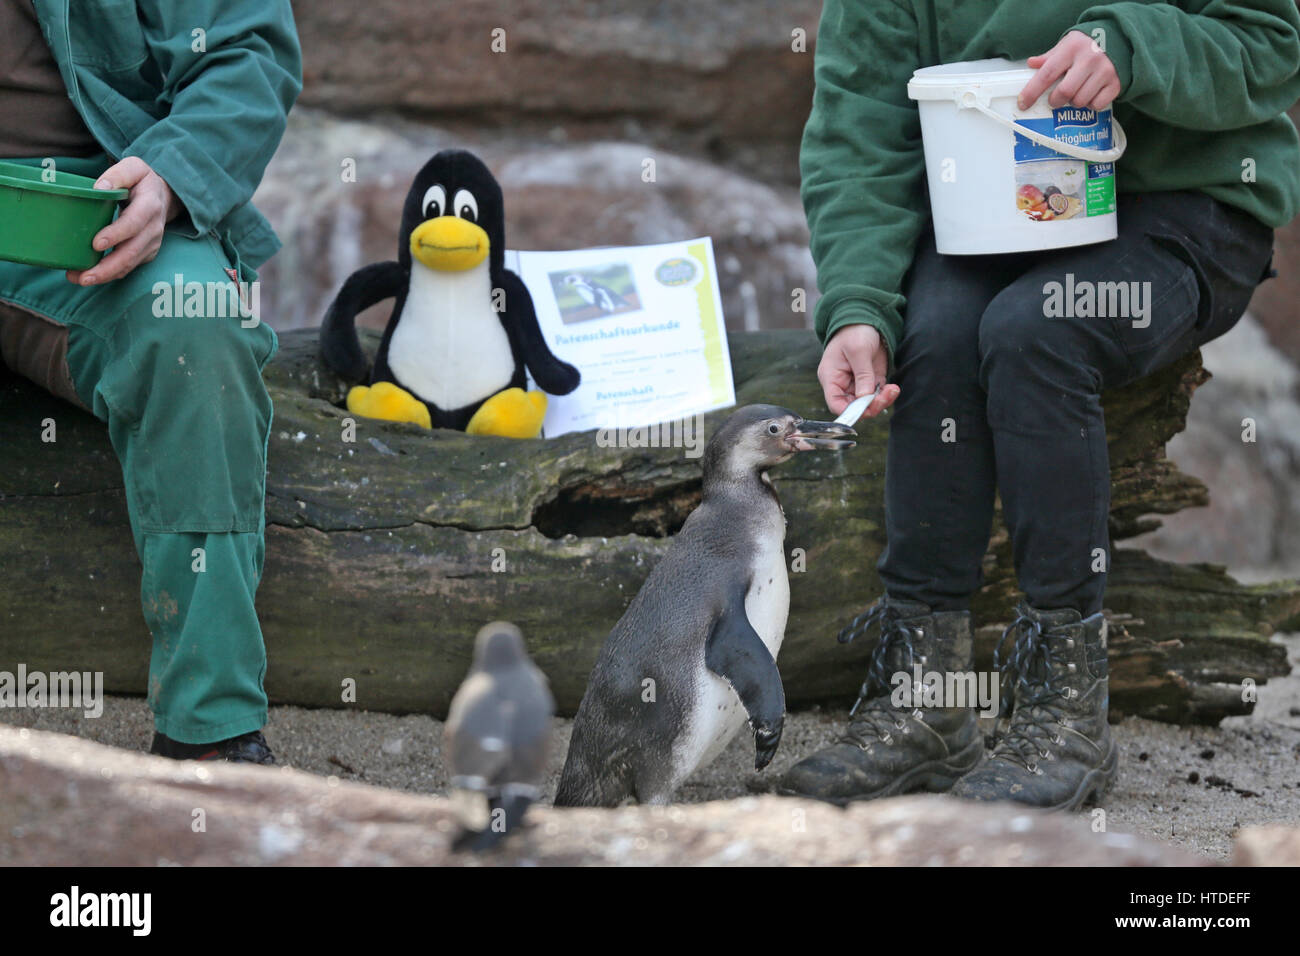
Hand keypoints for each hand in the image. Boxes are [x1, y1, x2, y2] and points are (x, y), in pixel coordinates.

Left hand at [67, 156, 181, 285]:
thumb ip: (117, 174)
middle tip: (84, 276)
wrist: (164, 196)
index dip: (116, 235)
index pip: (134, 224)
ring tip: (80, 279)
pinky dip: (110, 274)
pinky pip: (129, 267)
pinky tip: (90, 275)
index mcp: (150, 205)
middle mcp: (154, 228)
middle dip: (108, 267)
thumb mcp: (134, 167)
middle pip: (132, 252)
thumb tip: (98, 188)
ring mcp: (152, 243)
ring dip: (106, 275)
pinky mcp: (147, 253)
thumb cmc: (142, 181)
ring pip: (130, 264)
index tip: (96, 244)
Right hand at [817, 324, 898, 417]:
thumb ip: (862, 375)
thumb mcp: (858, 351)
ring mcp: (856, 383)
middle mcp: (842, 384)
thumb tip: (865, 397)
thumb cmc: (854, 331)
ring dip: (881, 400)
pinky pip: (877, 395)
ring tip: (892, 390)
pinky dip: (886, 395)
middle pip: (853, 406)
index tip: (866, 408)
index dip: (849, 411)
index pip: (836, 404)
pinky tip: (893, 388)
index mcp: (831, 377)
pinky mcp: (870, 380)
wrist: (865, 319)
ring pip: (867, 403)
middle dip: (870, 405)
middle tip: (885, 396)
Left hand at [1018, 31, 1119, 112]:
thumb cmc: (1086, 45)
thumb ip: (1049, 57)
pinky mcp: (1116, 83)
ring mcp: (1105, 72)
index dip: (1032, 92)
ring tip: (1076, 92)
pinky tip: (1091, 93)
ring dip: (1073, 102)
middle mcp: (1089, 59)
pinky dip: (1090, 105)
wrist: (1119, 39)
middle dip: (1055, 100)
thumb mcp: (1067, 45)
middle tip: (1056, 98)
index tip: (1023, 103)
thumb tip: (1031, 64)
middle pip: (1064, 93)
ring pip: (1080, 102)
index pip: (1047, 74)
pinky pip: (1096, 105)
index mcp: (1072, 49)